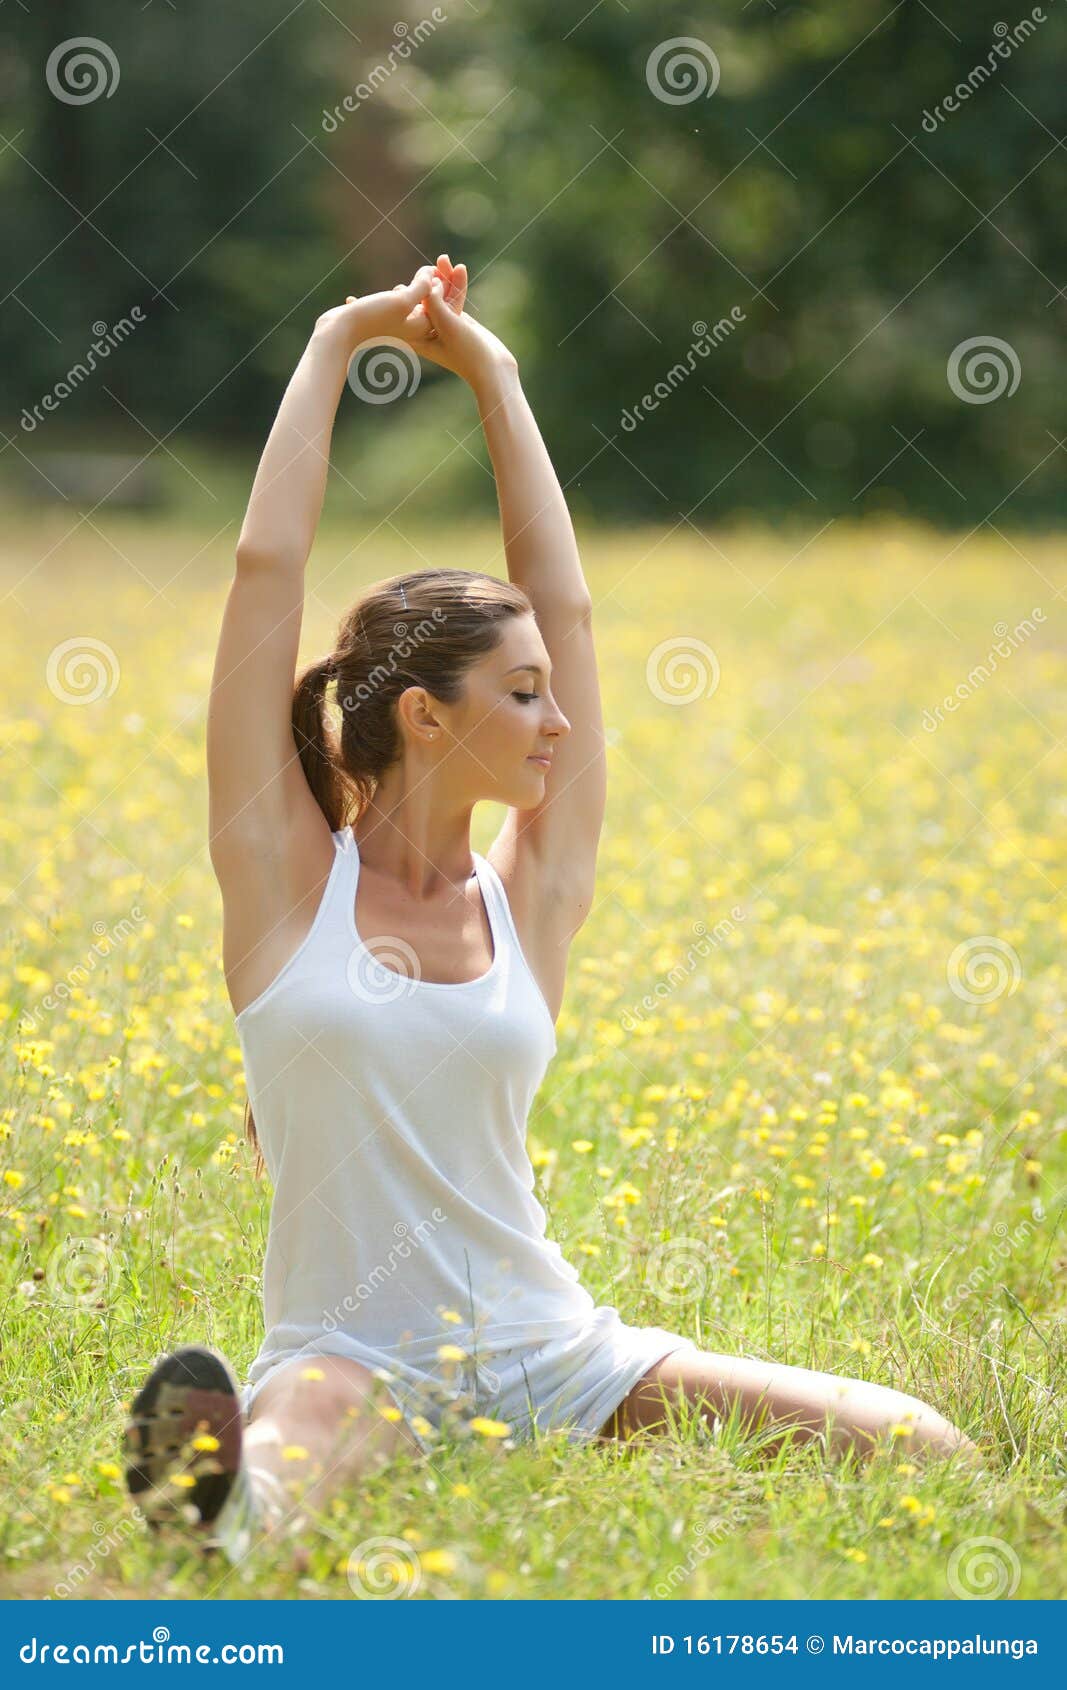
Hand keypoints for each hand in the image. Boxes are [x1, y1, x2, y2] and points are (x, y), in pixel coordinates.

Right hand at [312, 272, 434, 356]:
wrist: (339, 334)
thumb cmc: (371, 318)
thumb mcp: (401, 300)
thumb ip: (420, 287)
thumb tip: (432, 275)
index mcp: (421, 328)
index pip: (440, 304)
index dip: (443, 285)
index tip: (439, 268)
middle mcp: (411, 329)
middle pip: (429, 304)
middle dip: (429, 287)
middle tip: (431, 269)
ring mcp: (397, 326)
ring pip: (412, 303)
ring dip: (411, 290)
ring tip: (407, 282)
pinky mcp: (384, 323)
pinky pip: (396, 305)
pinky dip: (395, 296)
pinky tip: (393, 290)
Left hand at [394, 252, 518, 386]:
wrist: (493, 368)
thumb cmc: (468, 353)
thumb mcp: (449, 327)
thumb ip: (436, 305)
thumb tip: (428, 284)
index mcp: (419, 338)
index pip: (410, 311)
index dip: (411, 293)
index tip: (414, 280)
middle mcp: (428, 331)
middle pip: (425, 300)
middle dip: (430, 280)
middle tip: (434, 262)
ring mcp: (444, 325)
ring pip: (442, 296)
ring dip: (445, 278)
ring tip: (446, 259)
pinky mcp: (458, 321)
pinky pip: (455, 298)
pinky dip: (457, 285)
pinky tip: (460, 269)